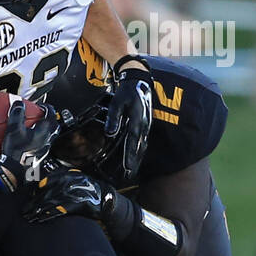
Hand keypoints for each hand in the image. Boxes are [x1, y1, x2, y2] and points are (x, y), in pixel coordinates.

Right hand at [0, 101, 59, 192]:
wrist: (15, 172)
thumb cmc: (16, 151)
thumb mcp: (14, 129)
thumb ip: (17, 114)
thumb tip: (19, 103)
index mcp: (45, 130)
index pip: (51, 114)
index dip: (46, 107)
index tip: (40, 105)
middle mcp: (48, 139)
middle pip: (54, 125)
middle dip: (50, 118)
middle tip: (42, 116)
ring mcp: (45, 149)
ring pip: (51, 135)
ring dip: (46, 129)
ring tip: (37, 127)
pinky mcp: (40, 156)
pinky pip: (44, 144)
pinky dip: (40, 139)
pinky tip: (30, 141)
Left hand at [25, 168, 113, 223]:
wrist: (106, 199)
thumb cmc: (88, 190)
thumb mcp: (76, 179)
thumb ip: (61, 180)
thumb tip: (41, 184)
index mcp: (67, 174)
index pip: (45, 181)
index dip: (34, 190)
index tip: (27, 197)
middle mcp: (68, 182)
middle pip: (45, 193)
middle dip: (33, 203)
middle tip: (24, 211)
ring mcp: (72, 193)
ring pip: (49, 202)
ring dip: (37, 211)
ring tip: (28, 217)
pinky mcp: (76, 204)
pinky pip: (58, 210)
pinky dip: (47, 215)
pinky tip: (40, 219)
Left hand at [104, 64, 152, 182]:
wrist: (139, 80)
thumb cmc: (127, 92)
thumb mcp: (117, 103)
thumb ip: (113, 118)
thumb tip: (109, 133)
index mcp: (138, 121)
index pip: (133, 142)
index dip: (130, 156)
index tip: (128, 168)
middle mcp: (144, 125)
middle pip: (140, 147)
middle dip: (135, 161)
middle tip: (130, 175)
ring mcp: (146, 125)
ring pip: (142, 145)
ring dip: (137, 158)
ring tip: (132, 170)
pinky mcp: (145, 124)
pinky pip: (142, 140)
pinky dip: (139, 149)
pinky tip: (135, 156)